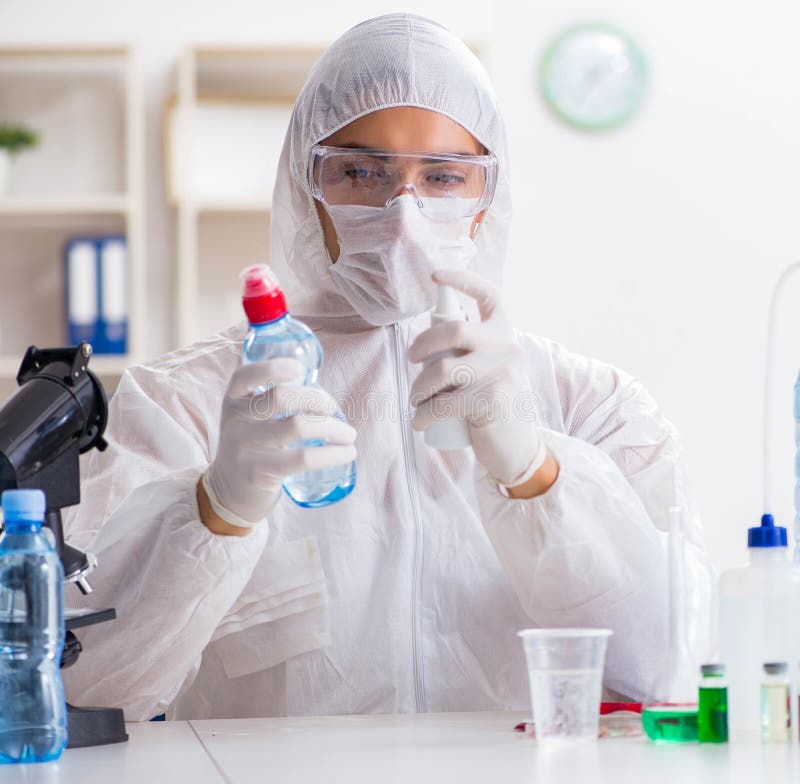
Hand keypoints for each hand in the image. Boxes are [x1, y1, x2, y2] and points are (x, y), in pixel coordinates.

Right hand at [202, 358, 356, 527]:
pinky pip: (304, 458)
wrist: (231, 491)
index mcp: (233, 401)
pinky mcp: (261, 472)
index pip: (245, 377)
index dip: (272, 368)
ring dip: (332, 427)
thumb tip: (323, 395)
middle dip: (316, 398)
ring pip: (297, 427)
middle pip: (280, 397)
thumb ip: (272, 402)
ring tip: (349, 435)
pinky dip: (333, 454)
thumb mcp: (249, 419)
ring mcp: (246, 448)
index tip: (299, 368)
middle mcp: (235, 421)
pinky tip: (348, 453)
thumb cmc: (254, 446)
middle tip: (331, 408)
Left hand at [408, 269, 547, 489]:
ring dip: (418, 388)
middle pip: (453, 330)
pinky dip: (421, 415)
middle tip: (412, 359)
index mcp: (505, 334)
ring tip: (416, 400)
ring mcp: (500, 373)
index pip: (488, 295)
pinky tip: (418, 422)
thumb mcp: (492, 367)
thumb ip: (474, 348)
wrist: (517, 447)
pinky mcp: (490, 401)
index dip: (462, 279)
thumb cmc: (493, 404)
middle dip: (422, 344)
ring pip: (441, 370)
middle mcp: (507, 347)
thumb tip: (432, 338)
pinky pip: (441, 404)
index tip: (436, 276)